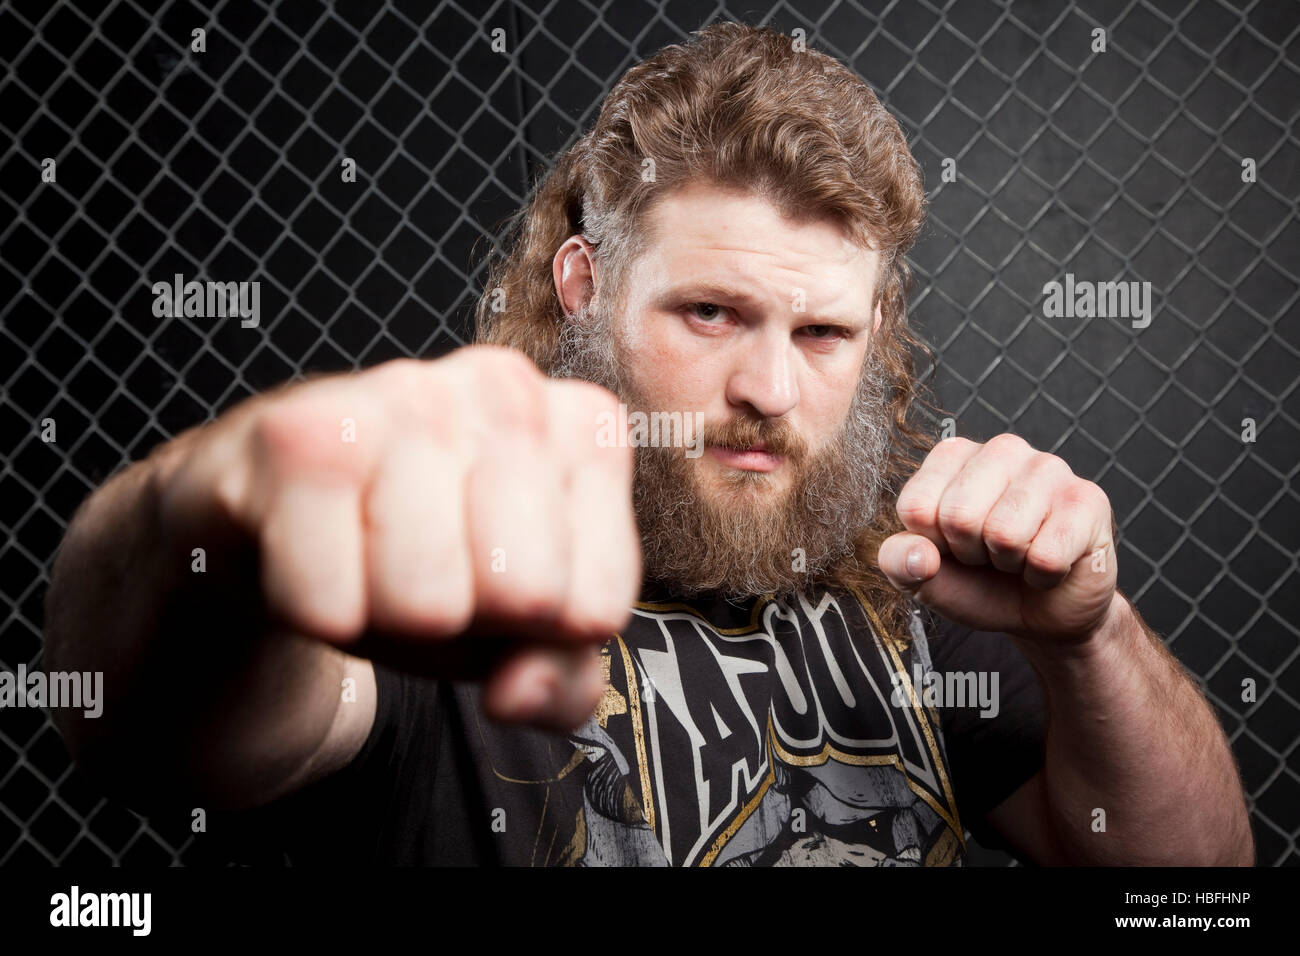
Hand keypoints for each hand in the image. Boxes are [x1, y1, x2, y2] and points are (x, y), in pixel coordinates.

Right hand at [155, 345, 641, 729]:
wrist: (276, 513)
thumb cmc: (420, 553)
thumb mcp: (518, 626)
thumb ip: (562, 678)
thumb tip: (518, 693)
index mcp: (583, 428)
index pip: (597, 604)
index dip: (539, 631)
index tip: (497, 580)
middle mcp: (505, 388)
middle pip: (525, 595)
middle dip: (469, 617)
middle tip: (430, 568)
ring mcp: (405, 394)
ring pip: (428, 601)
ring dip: (388, 615)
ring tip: (371, 557)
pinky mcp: (299, 432)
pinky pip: (330, 604)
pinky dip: (318, 611)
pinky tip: (315, 551)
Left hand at [876, 434, 1117, 642]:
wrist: (1043, 614)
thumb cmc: (981, 582)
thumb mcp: (924, 578)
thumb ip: (899, 563)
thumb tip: (918, 555)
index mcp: (952, 456)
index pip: (916, 506)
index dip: (932, 544)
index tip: (953, 547)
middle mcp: (1001, 450)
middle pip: (959, 516)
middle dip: (972, 553)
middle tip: (990, 554)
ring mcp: (1049, 468)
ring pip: (1005, 534)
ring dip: (1010, 563)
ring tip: (1020, 555)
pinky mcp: (1088, 499)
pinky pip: (1047, 555)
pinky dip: (1043, 576)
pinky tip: (1051, 564)